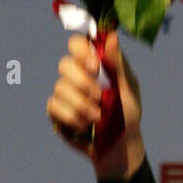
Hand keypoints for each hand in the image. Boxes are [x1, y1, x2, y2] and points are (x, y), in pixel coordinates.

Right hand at [46, 30, 144, 180]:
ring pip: (60, 88)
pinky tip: (85, 126)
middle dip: (84, 84)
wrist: (121, 147)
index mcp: (93, 64)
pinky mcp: (56, 112)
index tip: (95, 66)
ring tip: (98, 118)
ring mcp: (64, 93)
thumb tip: (112, 35)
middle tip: (101, 98)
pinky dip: (72, 117)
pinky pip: (54, 106)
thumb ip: (118, 63)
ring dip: (83, 106)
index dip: (81, 51)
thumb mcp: (128, 88)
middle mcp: (75, 75)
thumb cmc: (128, 115)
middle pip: (64, 65)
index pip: (76, 44)